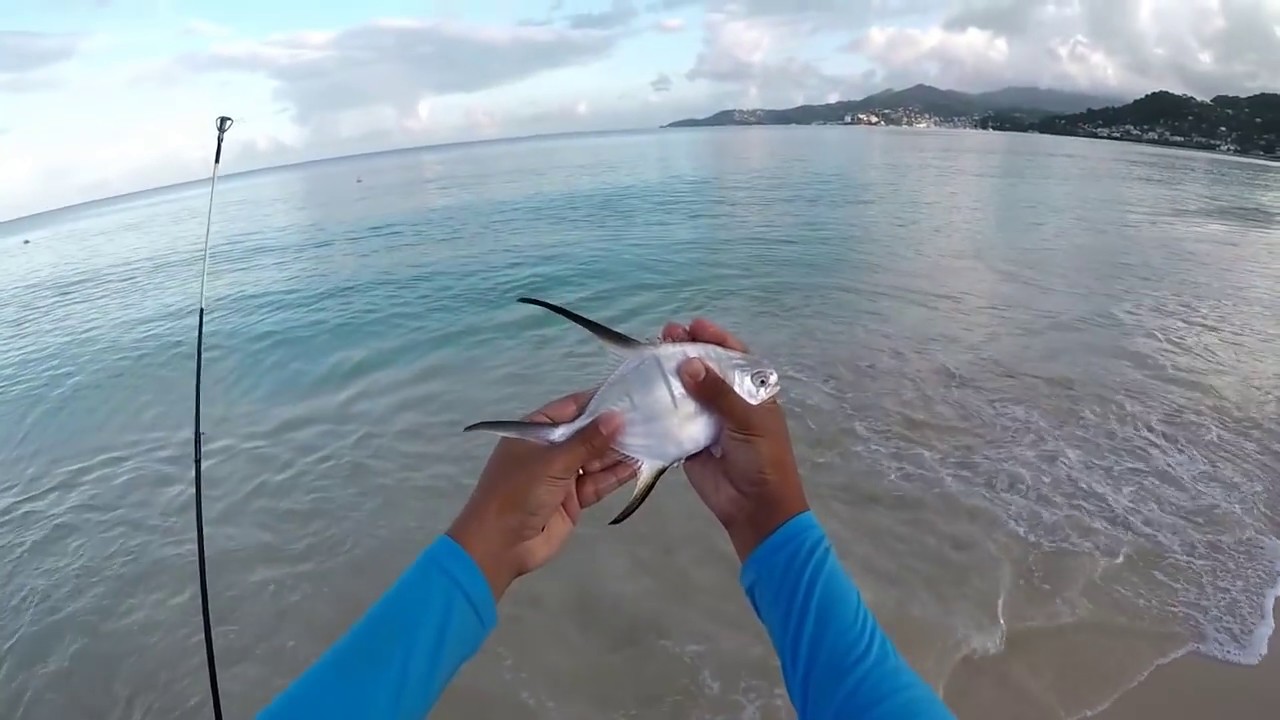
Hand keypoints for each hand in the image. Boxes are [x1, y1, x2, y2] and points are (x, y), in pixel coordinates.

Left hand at [447, 391, 632, 600]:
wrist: (500, 545)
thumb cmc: (518, 492)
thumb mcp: (553, 462)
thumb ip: (588, 442)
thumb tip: (617, 417)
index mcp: (535, 431)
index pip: (571, 408)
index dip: (599, 401)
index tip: (630, 393)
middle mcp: (549, 450)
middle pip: (587, 434)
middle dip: (614, 428)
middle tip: (650, 416)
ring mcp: (562, 476)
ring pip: (596, 459)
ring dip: (620, 452)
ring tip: (652, 437)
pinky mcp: (573, 499)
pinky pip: (598, 482)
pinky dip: (616, 474)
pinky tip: (639, 464)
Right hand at [661, 319, 809, 561]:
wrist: (754, 507)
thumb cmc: (763, 458)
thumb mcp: (747, 420)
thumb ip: (717, 393)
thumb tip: (688, 364)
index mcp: (753, 391)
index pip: (734, 356)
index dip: (715, 338)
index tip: (694, 325)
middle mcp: (729, 401)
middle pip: (706, 368)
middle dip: (687, 350)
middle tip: (666, 334)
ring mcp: (707, 419)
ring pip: (686, 390)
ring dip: (669, 374)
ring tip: (649, 355)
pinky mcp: (689, 439)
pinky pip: (672, 418)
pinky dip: (658, 405)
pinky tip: (641, 389)